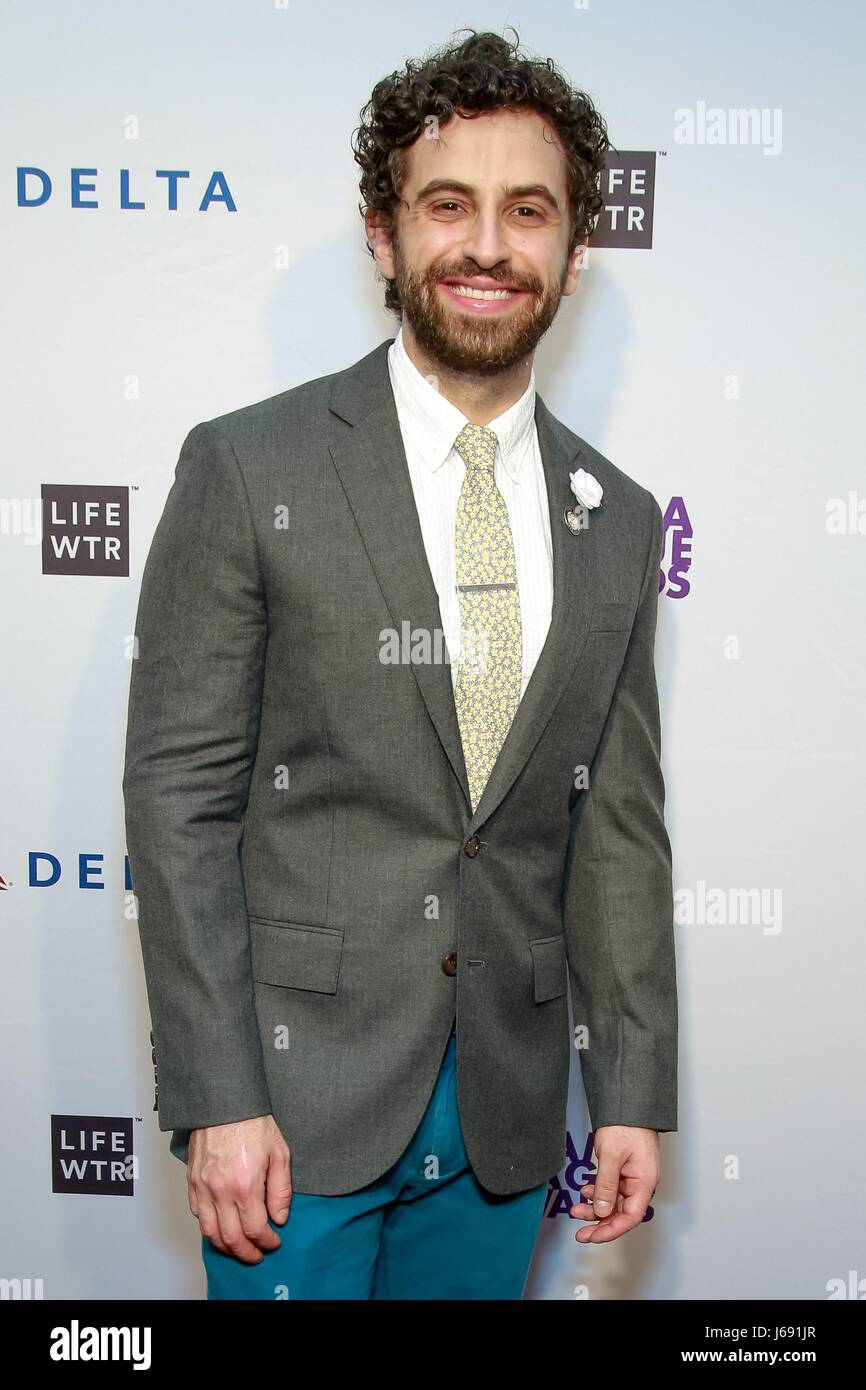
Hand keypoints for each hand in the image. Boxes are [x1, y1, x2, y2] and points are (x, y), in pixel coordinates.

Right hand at [188, 1113, 291, 1263]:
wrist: (224, 1102)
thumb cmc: (253, 1122)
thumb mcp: (280, 1153)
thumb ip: (281, 1190)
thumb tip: (280, 1217)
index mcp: (245, 1184)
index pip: (255, 1228)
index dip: (267, 1241)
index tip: (274, 1241)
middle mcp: (220, 1190)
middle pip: (231, 1238)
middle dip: (246, 1252)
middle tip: (257, 1254)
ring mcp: (203, 1187)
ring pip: (209, 1232)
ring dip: (225, 1246)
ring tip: (238, 1247)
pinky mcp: (192, 1181)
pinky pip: (196, 1214)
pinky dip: (208, 1226)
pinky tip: (220, 1226)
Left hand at [570, 1125, 658, 1243]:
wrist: (627, 1102)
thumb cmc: (626, 1125)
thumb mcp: (611, 1156)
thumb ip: (606, 1185)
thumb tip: (603, 1212)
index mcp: (644, 1182)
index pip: (630, 1217)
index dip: (611, 1230)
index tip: (592, 1236)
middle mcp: (641, 1183)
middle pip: (621, 1212)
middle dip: (600, 1223)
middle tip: (580, 1232)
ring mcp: (633, 1177)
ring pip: (614, 1201)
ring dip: (595, 1207)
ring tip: (576, 1209)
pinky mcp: (625, 1170)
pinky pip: (612, 1188)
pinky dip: (598, 1192)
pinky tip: (585, 1191)